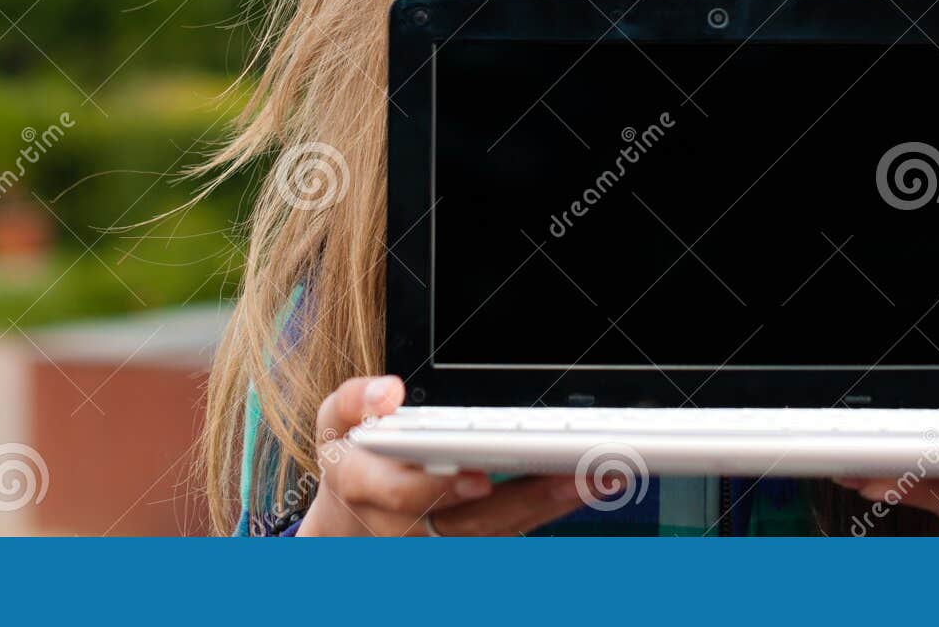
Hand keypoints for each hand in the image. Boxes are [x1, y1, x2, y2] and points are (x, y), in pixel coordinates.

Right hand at [294, 375, 587, 535]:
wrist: (354, 520)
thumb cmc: (356, 459)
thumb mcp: (334, 421)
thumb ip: (356, 400)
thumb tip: (389, 392)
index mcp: (368, 489)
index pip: (401, 496)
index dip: (440, 489)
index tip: (480, 477)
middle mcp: (409, 529)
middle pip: (474, 522)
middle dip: (529, 498)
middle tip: (580, 472)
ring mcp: (445, 543)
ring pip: (503, 533)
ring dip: (555, 505)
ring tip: (604, 474)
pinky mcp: (473, 546)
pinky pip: (515, 533)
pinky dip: (552, 509)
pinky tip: (591, 483)